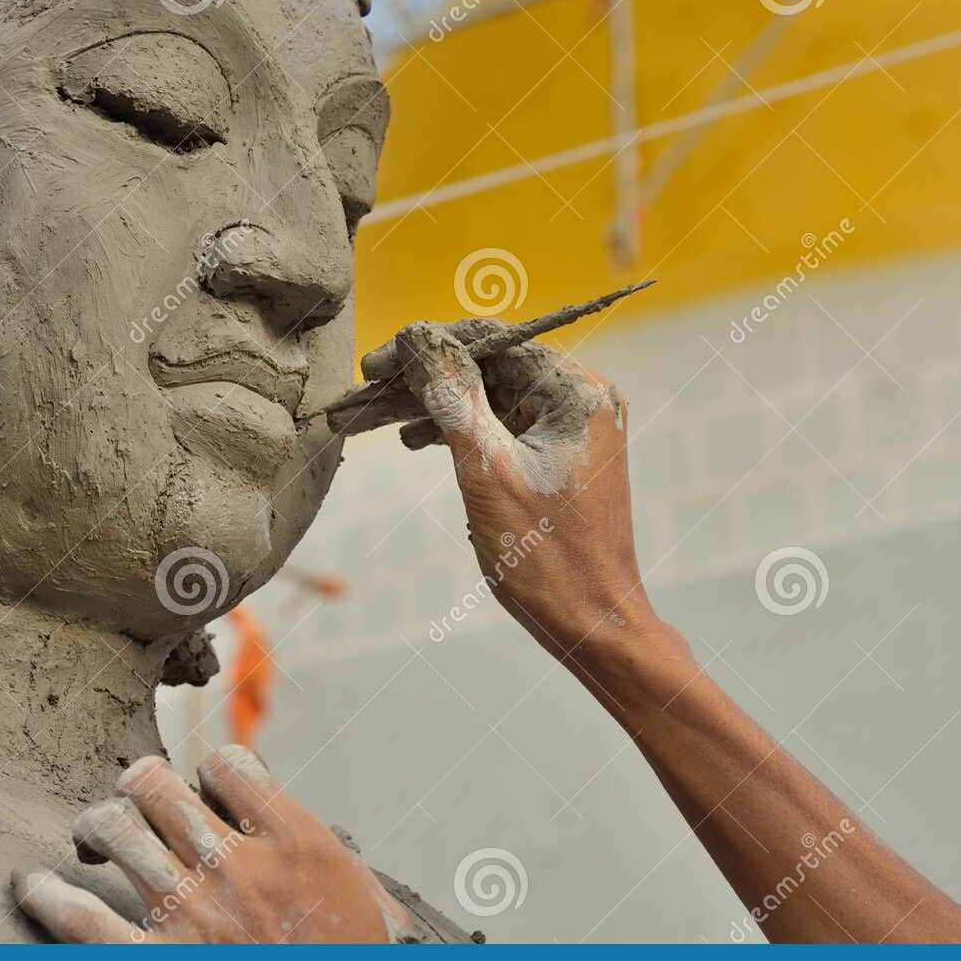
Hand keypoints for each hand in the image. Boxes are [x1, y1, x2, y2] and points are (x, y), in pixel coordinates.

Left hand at [13, 746, 412, 942]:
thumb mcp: (359, 893)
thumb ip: (312, 844)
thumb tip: (266, 809)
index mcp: (294, 842)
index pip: (227, 763)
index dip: (210, 771)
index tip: (207, 794)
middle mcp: (238, 869)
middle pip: (157, 783)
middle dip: (140, 784)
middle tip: (138, 803)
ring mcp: (192, 916)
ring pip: (115, 828)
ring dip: (99, 826)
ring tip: (96, 838)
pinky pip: (82, 919)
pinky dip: (49, 897)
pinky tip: (34, 886)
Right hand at [379, 322, 692, 687]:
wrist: (593, 623)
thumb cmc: (547, 558)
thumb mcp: (486, 471)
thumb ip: (452, 397)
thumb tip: (419, 336)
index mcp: (577, 392)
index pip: (491, 342)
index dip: (427, 348)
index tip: (376, 364)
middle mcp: (582, 399)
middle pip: (488, 368)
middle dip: (425, 380)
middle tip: (367, 390)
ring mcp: (574, 428)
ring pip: (490, 398)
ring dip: (436, 407)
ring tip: (380, 419)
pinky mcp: (561, 456)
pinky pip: (503, 426)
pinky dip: (462, 432)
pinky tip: (419, 440)